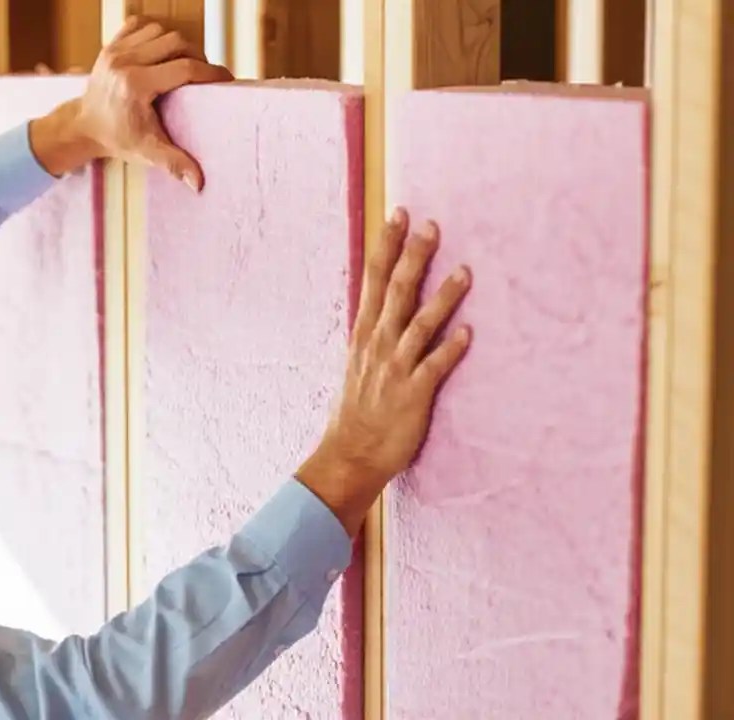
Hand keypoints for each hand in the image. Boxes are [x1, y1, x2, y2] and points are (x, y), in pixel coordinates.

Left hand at [28, 16, 232, 186]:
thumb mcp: (146, 152)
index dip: (210, 71)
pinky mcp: (111, 45)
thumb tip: (199, 183)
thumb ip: (174, 164)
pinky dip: (155, 34)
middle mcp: (125, 62)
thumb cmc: (116, 138)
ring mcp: (116, 50)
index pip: (184, 68)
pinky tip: (161, 51)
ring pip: (160, 31)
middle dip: (196, 55)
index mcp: (136, 85)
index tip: (224, 78)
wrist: (83, 127)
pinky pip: (140, 25)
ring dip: (176, 44)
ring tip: (184, 62)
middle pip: (175, 43)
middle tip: (203, 72)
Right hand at [297, 208, 472, 535]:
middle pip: (395, 292)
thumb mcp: (357, 363)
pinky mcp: (413, 394)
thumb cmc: (356, 411)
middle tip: (430, 225)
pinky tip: (468, 332)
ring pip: (419, 324)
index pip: (372, 280)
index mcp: (364, 335)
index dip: (385, 246)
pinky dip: (450, 348)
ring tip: (464, 271)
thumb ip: (374, 332)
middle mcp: (377, 346)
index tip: (398, 215)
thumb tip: (386, 305)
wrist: (350, 454)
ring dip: (442, 297)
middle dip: (412, 257)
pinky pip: (434, 366)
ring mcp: (394, 368)